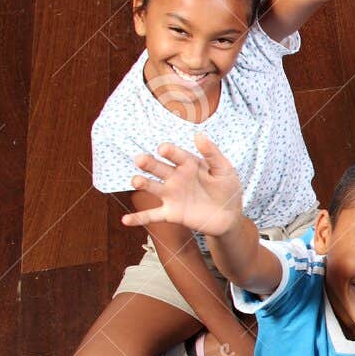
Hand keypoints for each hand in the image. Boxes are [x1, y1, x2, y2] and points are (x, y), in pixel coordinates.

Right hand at [123, 133, 243, 236]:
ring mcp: (171, 195)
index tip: (163, 149)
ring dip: (142, 184)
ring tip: (136, 181)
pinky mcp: (171, 213)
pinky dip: (138, 218)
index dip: (170, 152)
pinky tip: (125, 220)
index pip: (177, 155)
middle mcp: (176, 178)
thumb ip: (212, 153)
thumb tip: (199, 134)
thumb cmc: (227, 189)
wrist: (229, 216)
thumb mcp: (225, 170)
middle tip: (140, 159)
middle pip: (159, 168)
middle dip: (149, 163)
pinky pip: (151, 215)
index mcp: (189, 164)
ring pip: (152, 187)